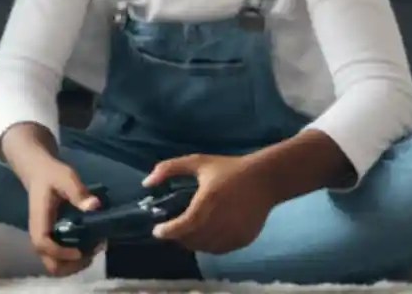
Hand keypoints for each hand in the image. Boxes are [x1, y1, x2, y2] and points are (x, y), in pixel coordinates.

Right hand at [25, 160, 103, 276]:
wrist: (38, 172)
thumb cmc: (51, 175)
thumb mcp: (66, 178)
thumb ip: (78, 192)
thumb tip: (94, 206)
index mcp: (39, 220)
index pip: (42, 244)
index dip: (61, 252)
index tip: (81, 251)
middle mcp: (38, 234)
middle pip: (49, 264)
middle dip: (72, 265)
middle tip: (92, 253)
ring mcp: (43, 238)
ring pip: (55, 265)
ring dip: (74, 265)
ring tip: (93, 250)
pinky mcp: (50, 239)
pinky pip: (59, 259)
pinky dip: (73, 260)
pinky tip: (87, 246)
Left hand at [146, 153, 277, 253]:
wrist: (265, 179)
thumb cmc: (229, 169)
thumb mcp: (197, 162)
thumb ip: (169, 169)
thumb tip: (146, 183)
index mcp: (207, 202)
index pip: (183, 226)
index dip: (167, 232)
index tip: (157, 230)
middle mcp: (220, 221)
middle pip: (191, 240)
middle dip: (178, 237)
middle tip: (173, 228)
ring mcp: (233, 232)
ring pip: (205, 248)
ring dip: (192, 242)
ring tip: (188, 231)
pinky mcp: (243, 239)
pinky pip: (220, 250)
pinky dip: (209, 246)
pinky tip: (206, 234)